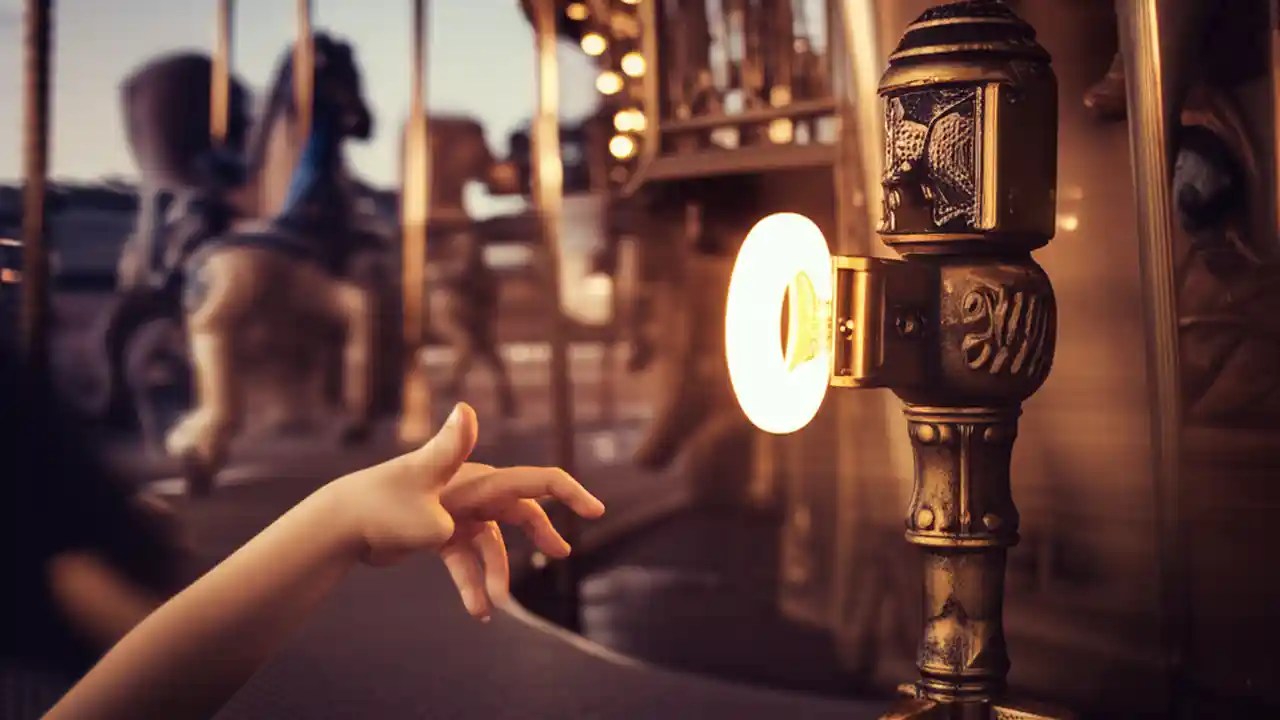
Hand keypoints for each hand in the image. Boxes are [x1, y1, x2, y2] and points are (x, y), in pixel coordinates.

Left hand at [327, 402, 604, 619]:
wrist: (341, 524)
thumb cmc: (383, 505)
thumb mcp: (422, 482)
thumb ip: (451, 450)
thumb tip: (465, 409)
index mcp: (479, 479)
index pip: (537, 482)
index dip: (571, 494)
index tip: (597, 512)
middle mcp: (472, 491)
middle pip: (520, 512)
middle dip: (542, 534)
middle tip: (561, 556)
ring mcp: (456, 511)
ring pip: (492, 544)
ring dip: (496, 574)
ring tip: (494, 605)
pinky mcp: (439, 531)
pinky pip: (467, 559)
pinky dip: (472, 582)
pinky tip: (477, 611)